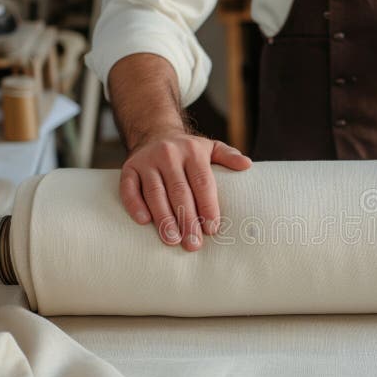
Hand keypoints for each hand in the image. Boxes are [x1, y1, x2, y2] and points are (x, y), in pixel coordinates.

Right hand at [119, 131, 251, 249]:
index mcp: (193, 152)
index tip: (212, 229)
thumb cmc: (188, 150)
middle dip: (187, 220)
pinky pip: (129, 188)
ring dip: (164, 218)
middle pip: (180, 192)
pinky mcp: (129, 168)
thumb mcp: (210, 148)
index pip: (202, 183)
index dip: (207, 207)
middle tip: (193, 244)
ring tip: (172, 240)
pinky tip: (143, 221)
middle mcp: (169, 154)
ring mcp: (147, 161)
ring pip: (155, 193)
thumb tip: (248, 165)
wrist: (154, 132)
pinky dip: (135, 204)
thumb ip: (229, 156)